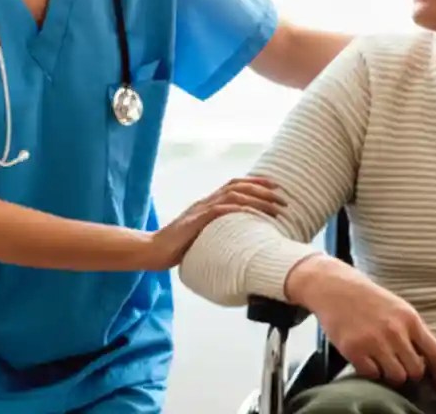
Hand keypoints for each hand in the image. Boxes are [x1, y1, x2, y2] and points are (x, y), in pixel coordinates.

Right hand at [144, 177, 284, 269]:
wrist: (152, 252)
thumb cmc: (177, 248)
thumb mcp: (202, 236)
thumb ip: (218, 232)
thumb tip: (240, 240)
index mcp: (208, 203)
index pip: (235, 184)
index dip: (256, 183)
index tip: (276, 187)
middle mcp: (206, 201)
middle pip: (238, 186)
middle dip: (263, 189)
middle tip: (283, 198)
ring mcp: (200, 210)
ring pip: (234, 195)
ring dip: (257, 199)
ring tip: (275, 208)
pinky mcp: (196, 220)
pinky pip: (221, 210)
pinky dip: (239, 209)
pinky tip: (253, 214)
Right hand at [287, 256, 435, 393]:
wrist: (334, 287)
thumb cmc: (368, 299)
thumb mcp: (398, 308)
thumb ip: (412, 332)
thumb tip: (426, 362)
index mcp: (410, 319)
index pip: (435, 353)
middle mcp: (395, 331)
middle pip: (416, 371)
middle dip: (410, 373)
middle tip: (400, 366)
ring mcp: (374, 341)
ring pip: (396, 377)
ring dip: (391, 374)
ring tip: (382, 362)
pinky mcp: (354, 350)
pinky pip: (372, 375)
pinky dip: (371, 371)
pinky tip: (366, 359)